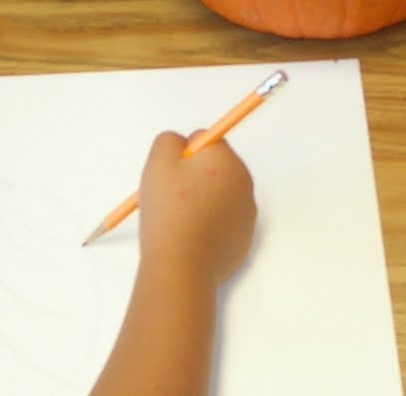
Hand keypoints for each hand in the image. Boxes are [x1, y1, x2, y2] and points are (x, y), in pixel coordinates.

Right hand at [135, 131, 254, 285]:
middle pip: (215, 168)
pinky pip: (224, 223)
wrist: (182, 266)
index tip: (171, 175)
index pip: (206, 140)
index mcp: (227, 160)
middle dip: (193, 177)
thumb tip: (181, 143)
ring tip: (179, 220)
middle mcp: (244, 183)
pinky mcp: (243, 241)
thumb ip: (169, 141)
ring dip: (201, 201)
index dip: (183, 155)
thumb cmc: (170, 211)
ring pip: (219, 196)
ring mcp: (247, 214)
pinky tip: (191, 238)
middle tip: (170, 197)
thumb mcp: (158, 163)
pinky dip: (209, 226)